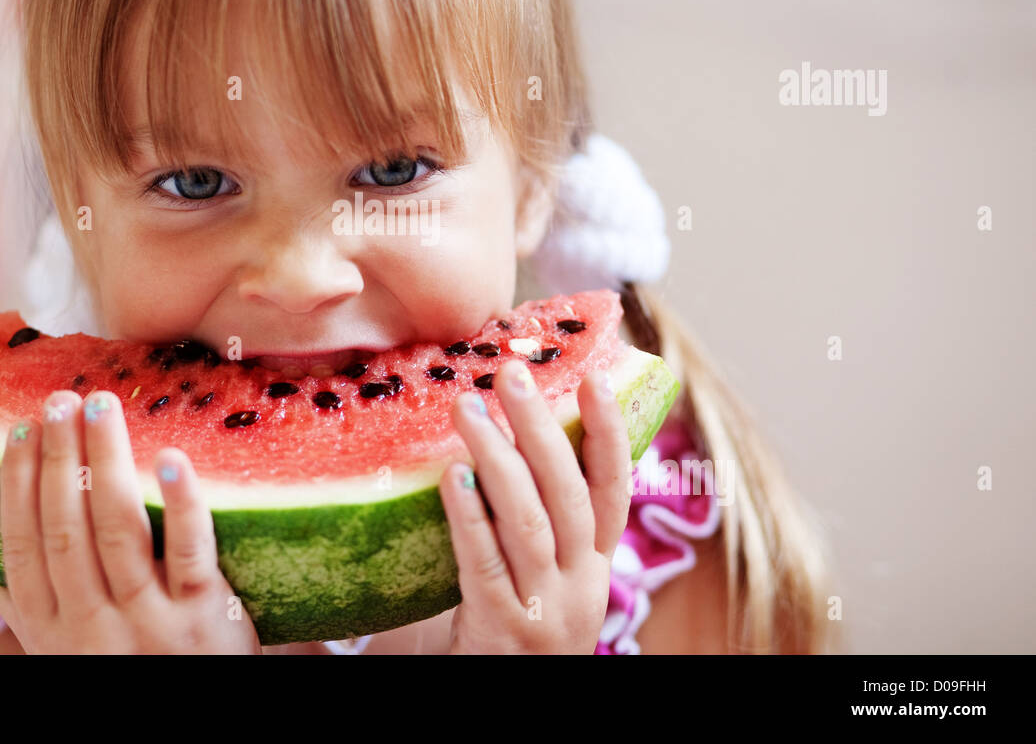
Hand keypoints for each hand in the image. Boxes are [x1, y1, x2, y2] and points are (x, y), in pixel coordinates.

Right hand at [0, 389, 260, 653]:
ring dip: (106, 462)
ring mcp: (148, 623)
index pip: (21, 544)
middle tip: (60, 399)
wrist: (189, 721)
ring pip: (119, 531)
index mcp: (48, 629)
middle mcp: (90, 626)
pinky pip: (191, 553)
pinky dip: (181, 504)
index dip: (15, 484)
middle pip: (66, 530)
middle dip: (58, 459)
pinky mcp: (205, 619)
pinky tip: (172, 458)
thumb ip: (24, 602)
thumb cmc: (121, 669)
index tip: (18, 427)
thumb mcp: (60, 649)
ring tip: (101, 406)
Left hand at [438, 361, 631, 653]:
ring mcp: (544, 608)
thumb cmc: (518, 621)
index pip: (615, 488)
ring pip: (528, 522)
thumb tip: (515, 428)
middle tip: (509, 372)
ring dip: (498, 457)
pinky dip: (470, 515)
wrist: (508, 693)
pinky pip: (484, 563)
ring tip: (467, 408)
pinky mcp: (500, 627)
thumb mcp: (550, 573)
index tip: (594, 377)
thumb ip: (541, 514)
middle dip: (541, 427)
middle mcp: (582, 584)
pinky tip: (452, 475)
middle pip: (569, 495)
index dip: (609, 432)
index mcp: (597, 562)